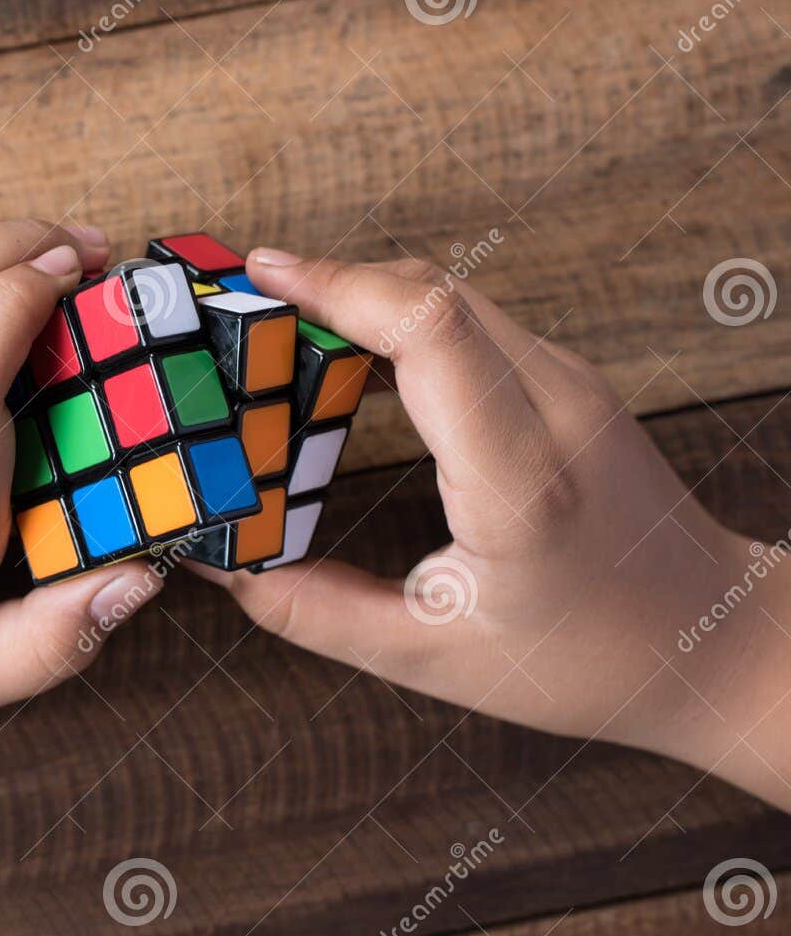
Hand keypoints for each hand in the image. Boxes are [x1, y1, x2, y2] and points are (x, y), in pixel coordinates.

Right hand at [190, 248, 790, 806]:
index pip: (432, 334)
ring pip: (448, 296)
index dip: (341, 287)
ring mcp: (571, 384)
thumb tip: (222, 564)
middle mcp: (557, 410)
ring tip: (278, 334)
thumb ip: (314, 611)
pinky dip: (396, 323)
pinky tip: (345, 363)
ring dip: (360, 298)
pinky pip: (468, 323)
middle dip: (327, 284)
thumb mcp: (432, 659)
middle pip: (430, 292)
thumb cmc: (586, 661)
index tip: (262, 274)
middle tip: (240, 308)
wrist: (714, 641)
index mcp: (521, 485)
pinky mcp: (567, 381)